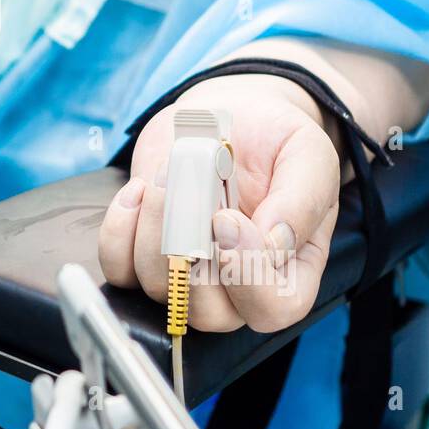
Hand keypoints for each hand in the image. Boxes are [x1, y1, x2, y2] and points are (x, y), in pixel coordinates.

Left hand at [98, 75, 341, 332]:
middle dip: (191, 252)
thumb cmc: (277, 140)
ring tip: (168, 174)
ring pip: (161, 288)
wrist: (232, 114)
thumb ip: (302, 200)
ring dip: (157, 228)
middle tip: (190, 188)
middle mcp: (239, 285)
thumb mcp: (308, 155)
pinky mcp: (144, 254)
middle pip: (209, 314)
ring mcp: (187, 274)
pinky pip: (120, 269)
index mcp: (291, 271)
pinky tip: (140, 189)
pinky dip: (120, 230)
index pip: (272, 309)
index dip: (245, 275)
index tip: (226, 218)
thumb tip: (275, 243)